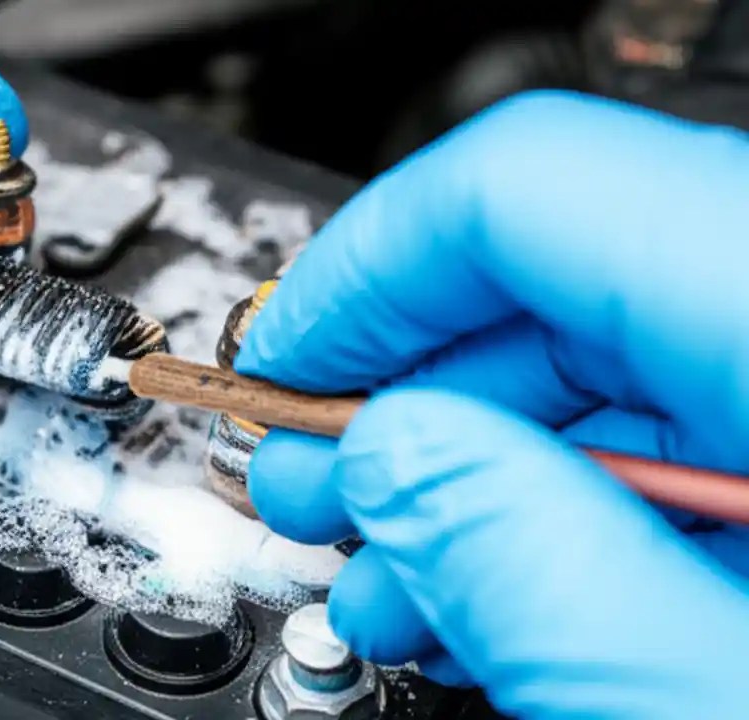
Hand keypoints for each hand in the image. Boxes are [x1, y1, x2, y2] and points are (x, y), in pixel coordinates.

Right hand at [236, 90, 748, 718]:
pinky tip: (482, 582)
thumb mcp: (691, 692)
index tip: (275, 356)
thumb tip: (383, 457)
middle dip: (390, 386)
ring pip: (594, 361)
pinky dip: (548, 498)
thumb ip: (519, 560)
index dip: (362, 266)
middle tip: (305, 483)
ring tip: (380, 566)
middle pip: (544, 274)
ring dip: (455, 460)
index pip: (525, 190)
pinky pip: (660, 430)